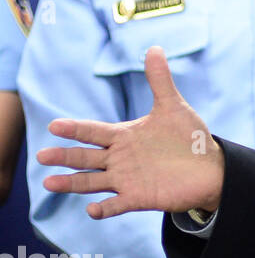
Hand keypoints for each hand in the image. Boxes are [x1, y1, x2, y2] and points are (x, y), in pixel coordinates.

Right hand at [37, 46, 223, 217]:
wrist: (210, 168)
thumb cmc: (188, 138)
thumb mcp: (173, 107)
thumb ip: (160, 81)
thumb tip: (155, 48)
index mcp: (124, 136)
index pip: (92, 132)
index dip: (75, 129)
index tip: (55, 125)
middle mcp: (119, 158)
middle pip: (85, 157)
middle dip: (64, 156)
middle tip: (42, 156)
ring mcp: (126, 179)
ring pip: (91, 181)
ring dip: (71, 183)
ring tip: (49, 183)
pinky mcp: (138, 198)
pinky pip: (116, 205)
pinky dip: (104, 209)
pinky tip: (93, 209)